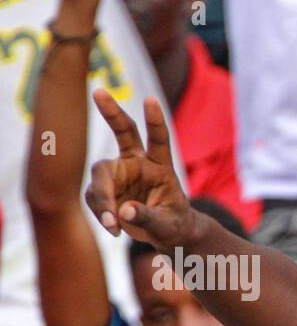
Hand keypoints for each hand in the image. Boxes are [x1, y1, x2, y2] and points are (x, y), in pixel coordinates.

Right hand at [86, 90, 195, 247]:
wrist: (167, 234)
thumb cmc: (174, 224)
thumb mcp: (167, 226)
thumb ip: (148, 218)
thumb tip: (124, 212)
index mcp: (161, 165)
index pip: (159, 140)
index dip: (154, 120)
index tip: (150, 99)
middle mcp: (137, 163)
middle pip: (123, 132)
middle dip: (111, 111)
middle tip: (99, 91)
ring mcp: (119, 173)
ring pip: (100, 176)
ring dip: (102, 200)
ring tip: (114, 224)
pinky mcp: (105, 187)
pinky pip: (94, 196)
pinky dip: (101, 213)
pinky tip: (113, 227)